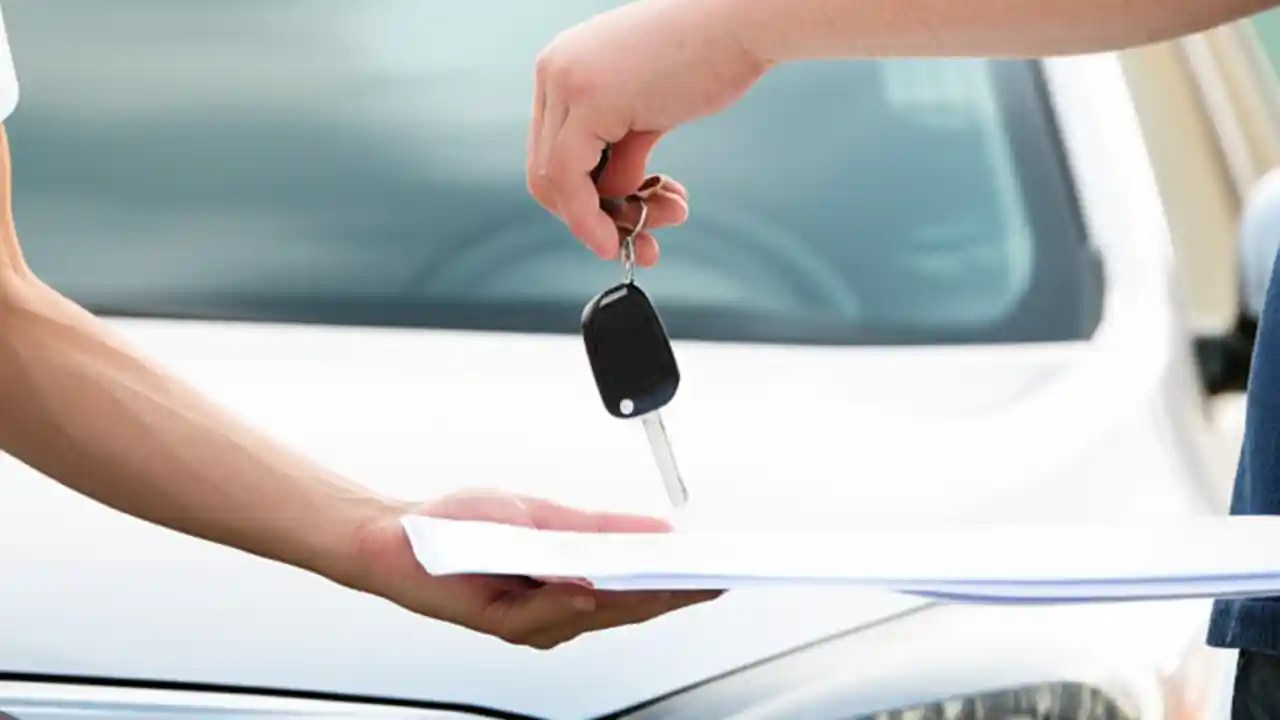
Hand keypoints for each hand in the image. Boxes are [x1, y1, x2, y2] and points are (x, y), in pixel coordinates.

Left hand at [352, 490, 719, 649]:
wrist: (402, 536)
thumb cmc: (468, 525)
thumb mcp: (546, 516)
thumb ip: (600, 529)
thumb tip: (660, 531)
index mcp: (577, 585)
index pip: (642, 590)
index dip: (686, 583)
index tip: (728, 568)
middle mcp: (559, 612)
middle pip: (630, 608)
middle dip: (676, 594)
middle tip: (718, 577)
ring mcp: (530, 621)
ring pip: (593, 617)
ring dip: (634, 600)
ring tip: (674, 579)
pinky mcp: (496, 621)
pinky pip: (541, 617)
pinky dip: (569, 603)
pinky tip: (592, 587)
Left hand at [527, 0, 770, 264]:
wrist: (746, 22)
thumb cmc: (712, 57)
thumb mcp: (652, 108)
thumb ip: (624, 146)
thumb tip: (616, 191)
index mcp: (566, 66)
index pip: (552, 152)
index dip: (583, 201)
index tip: (623, 228)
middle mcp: (555, 70)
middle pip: (548, 171)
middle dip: (594, 218)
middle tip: (644, 242)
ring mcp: (566, 81)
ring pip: (555, 182)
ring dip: (609, 221)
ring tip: (667, 220)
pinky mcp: (587, 99)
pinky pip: (568, 180)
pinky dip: (591, 218)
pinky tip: (624, 239)